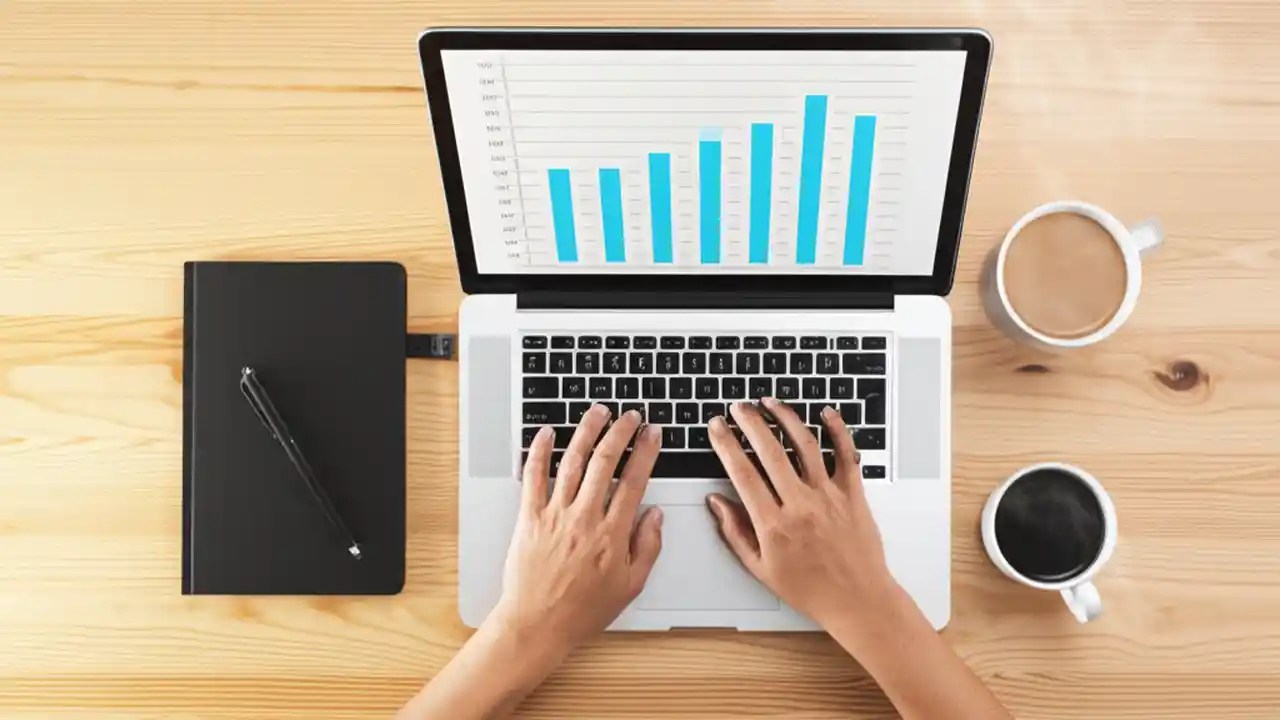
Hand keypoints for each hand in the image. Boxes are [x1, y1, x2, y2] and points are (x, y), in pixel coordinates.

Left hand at [492, 405, 663, 657]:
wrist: (538, 624)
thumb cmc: (582, 611)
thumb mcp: (631, 585)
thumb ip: (648, 547)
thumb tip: (656, 515)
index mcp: (612, 534)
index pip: (634, 480)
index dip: (646, 452)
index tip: (653, 434)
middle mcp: (584, 518)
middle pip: (605, 461)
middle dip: (621, 432)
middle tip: (630, 416)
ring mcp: (554, 515)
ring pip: (573, 461)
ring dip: (587, 431)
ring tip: (598, 412)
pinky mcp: (529, 517)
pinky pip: (533, 477)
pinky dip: (540, 451)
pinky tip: (547, 433)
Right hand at [705, 398, 895, 629]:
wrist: (857, 600)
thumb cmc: (810, 589)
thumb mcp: (760, 568)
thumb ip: (735, 532)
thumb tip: (716, 502)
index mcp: (774, 525)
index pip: (742, 473)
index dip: (726, 444)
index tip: (717, 427)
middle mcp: (801, 505)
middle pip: (770, 451)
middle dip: (750, 423)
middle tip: (738, 407)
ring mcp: (829, 497)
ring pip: (805, 445)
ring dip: (785, 418)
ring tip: (770, 402)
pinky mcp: (854, 494)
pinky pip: (846, 455)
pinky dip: (838, 430)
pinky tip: (826, 413)